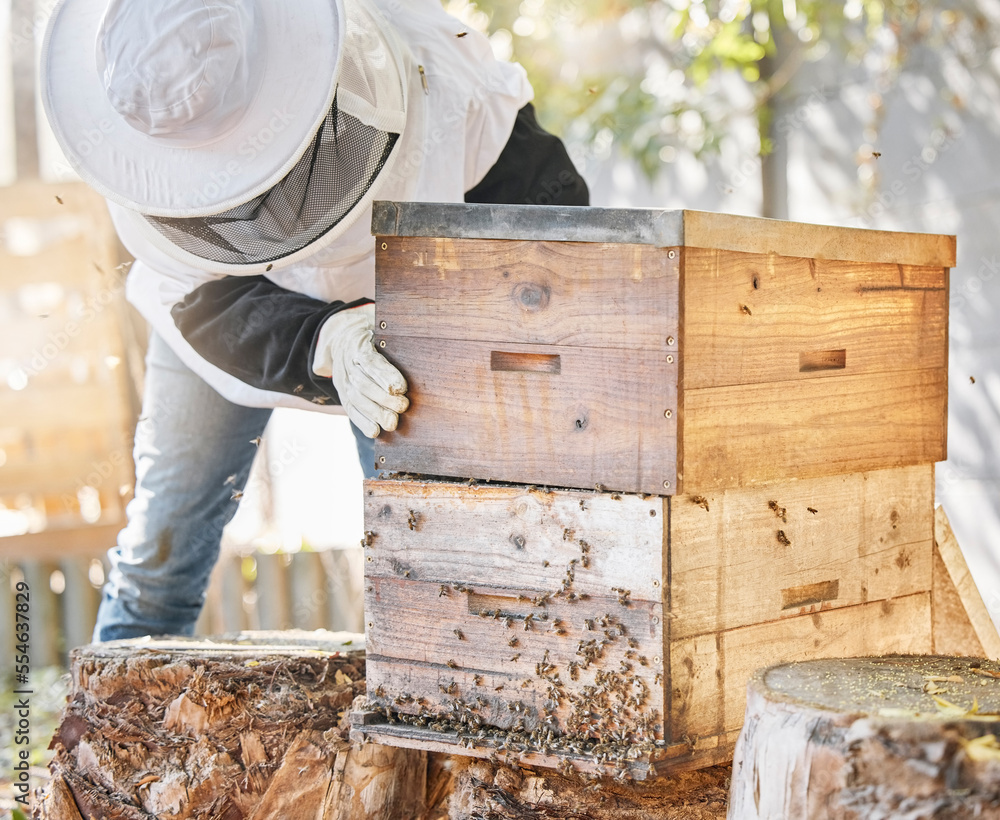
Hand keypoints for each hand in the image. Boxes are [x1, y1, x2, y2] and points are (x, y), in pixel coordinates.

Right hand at [312, 304, 408, 436]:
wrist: (341, 339)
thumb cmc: (372, 335)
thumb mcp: (380, 328)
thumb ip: (394, 337)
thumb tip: (420, 342)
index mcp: (358, 344)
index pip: (370, 361)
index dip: (385, 375)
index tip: (401, 388)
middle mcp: (347, 363)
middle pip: (363, 384)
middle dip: (383, 399)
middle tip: (403, 407)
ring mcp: (342, 381)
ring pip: (355, 399)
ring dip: (375, 414)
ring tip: (392, 423)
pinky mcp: (343, 395)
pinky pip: (350, 410)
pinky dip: (362, 422)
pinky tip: (375, 431)